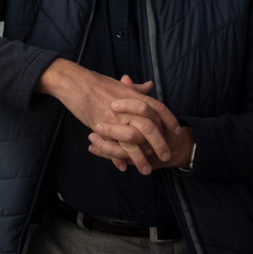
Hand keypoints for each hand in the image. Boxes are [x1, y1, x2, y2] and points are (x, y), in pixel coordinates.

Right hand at [37, 59, 176, 173]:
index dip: (169, 121)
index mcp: (134, 96)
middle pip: (150, 128)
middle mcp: (127, 108)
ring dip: (140, 158)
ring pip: (133, 142)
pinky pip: (113, 146)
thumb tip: (149, 86)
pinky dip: (118, 158)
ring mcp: (114, 119)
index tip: (176, 132)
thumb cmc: (96, 82)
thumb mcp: (119, 84)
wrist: (76, 83)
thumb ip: (136, 88)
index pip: (159, 108)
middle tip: (166, 156)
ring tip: (147, 170)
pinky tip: (123, 167)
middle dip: (159, 144)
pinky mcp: (101, 128)